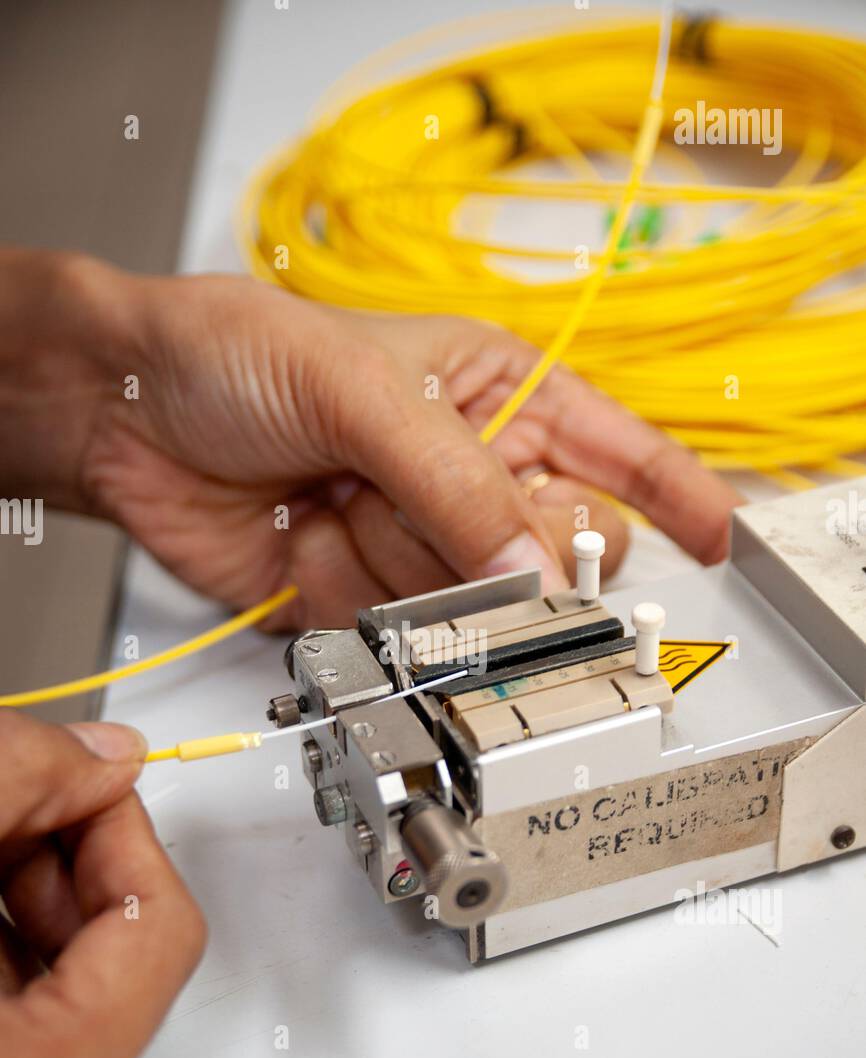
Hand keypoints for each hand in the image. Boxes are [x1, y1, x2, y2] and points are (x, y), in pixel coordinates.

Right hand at [0, 712, 204, 1057]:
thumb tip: (99, 757)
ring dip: (14, 888)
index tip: (79, 775)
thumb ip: (17, 783)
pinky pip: (15, 1013)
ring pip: (52, 980)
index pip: (157, 926)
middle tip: (9, 795)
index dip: (120, 826)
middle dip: (54, 850)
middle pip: (108, 951)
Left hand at [2, 253, 740, 628]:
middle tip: (466, 534)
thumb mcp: (366, 393)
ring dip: (414, 568)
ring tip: (343, 502)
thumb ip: (462, 487)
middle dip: (519, 554)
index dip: (670, 494)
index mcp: (492, 395)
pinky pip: (404, 635)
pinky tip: (317, 544)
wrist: (122, 416)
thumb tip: (543, 576)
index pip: (612, 448)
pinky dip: (366, 608)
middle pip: (553, 549)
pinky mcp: (361, 600)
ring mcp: (413, 542)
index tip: (716, 540)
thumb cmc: (235, 353)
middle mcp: (462, 476)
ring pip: (476, 603)